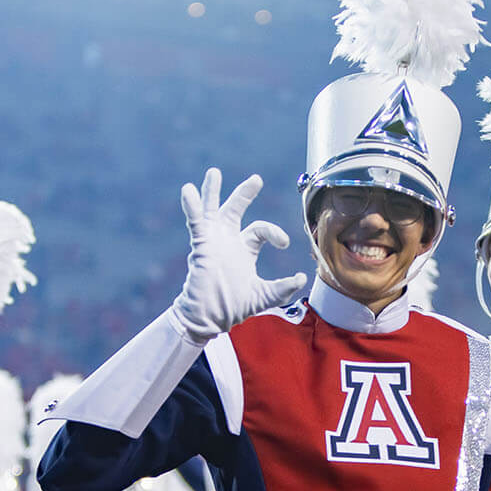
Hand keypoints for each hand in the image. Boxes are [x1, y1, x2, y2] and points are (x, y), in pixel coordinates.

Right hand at [167, 168, 308, 343]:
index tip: (284, 243)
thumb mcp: (264, 296)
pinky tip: (188, 190)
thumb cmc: (233, 307)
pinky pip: (195, 221)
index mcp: (244, 248)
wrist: (210, 317)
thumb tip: (302, 278)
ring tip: (214, 172)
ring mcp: (213, 240)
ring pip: (213, 209)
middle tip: (256, 179)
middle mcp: (228, 240)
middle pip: (235, 209)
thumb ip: (283, 288)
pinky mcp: (201, 244)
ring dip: (212, 190)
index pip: (261, 229)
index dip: (274, 232)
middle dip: (245, 193)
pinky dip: (192, 205)